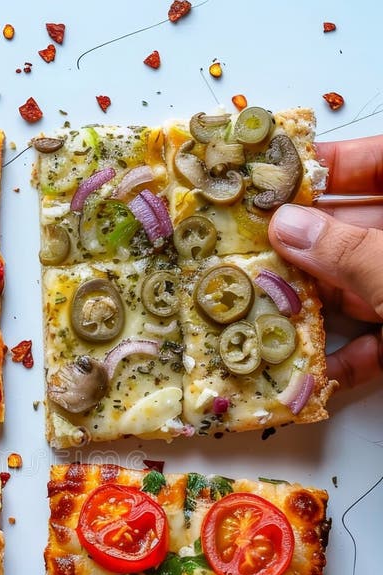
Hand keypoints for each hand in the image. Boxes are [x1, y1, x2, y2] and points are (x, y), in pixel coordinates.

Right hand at [269, 135, 382, 389]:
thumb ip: (349, 250)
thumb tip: (287, 226)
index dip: (331, 164)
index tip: (278, 176)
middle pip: (362, 229)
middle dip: (306, 247)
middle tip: (251, 252)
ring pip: (365, 286)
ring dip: (317, 305)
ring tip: (265, 311)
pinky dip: (354, 354)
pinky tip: (320, 369)